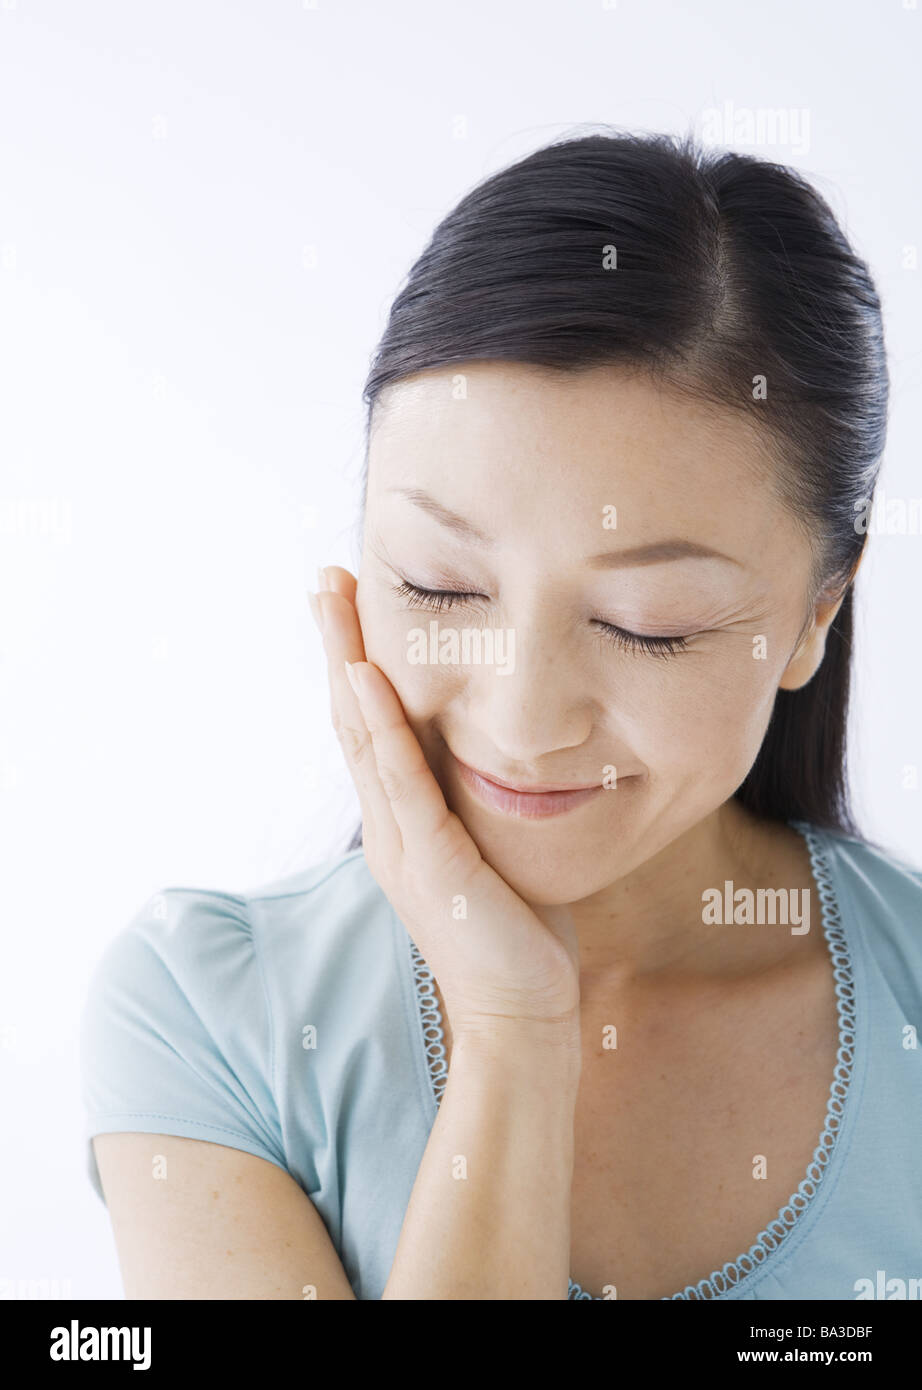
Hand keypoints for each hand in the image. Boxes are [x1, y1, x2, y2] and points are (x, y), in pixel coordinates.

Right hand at [311, 566, 580, 1045]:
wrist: (521, 1015)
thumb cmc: (516, 937)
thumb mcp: (493, 853)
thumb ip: (479, 807)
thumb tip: (499, 758)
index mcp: (404, 822)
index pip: (371, 728)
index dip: (356, 663)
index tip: (351, 604)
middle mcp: (390, 826)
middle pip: (352, 718)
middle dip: (339, 643)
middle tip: (325, 577)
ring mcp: (402, 843)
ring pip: (363, 736)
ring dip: (345, 660)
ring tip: (333, 598)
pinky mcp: (429, 862)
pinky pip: (399, 781)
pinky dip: (378, 724)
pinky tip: (365, 673)